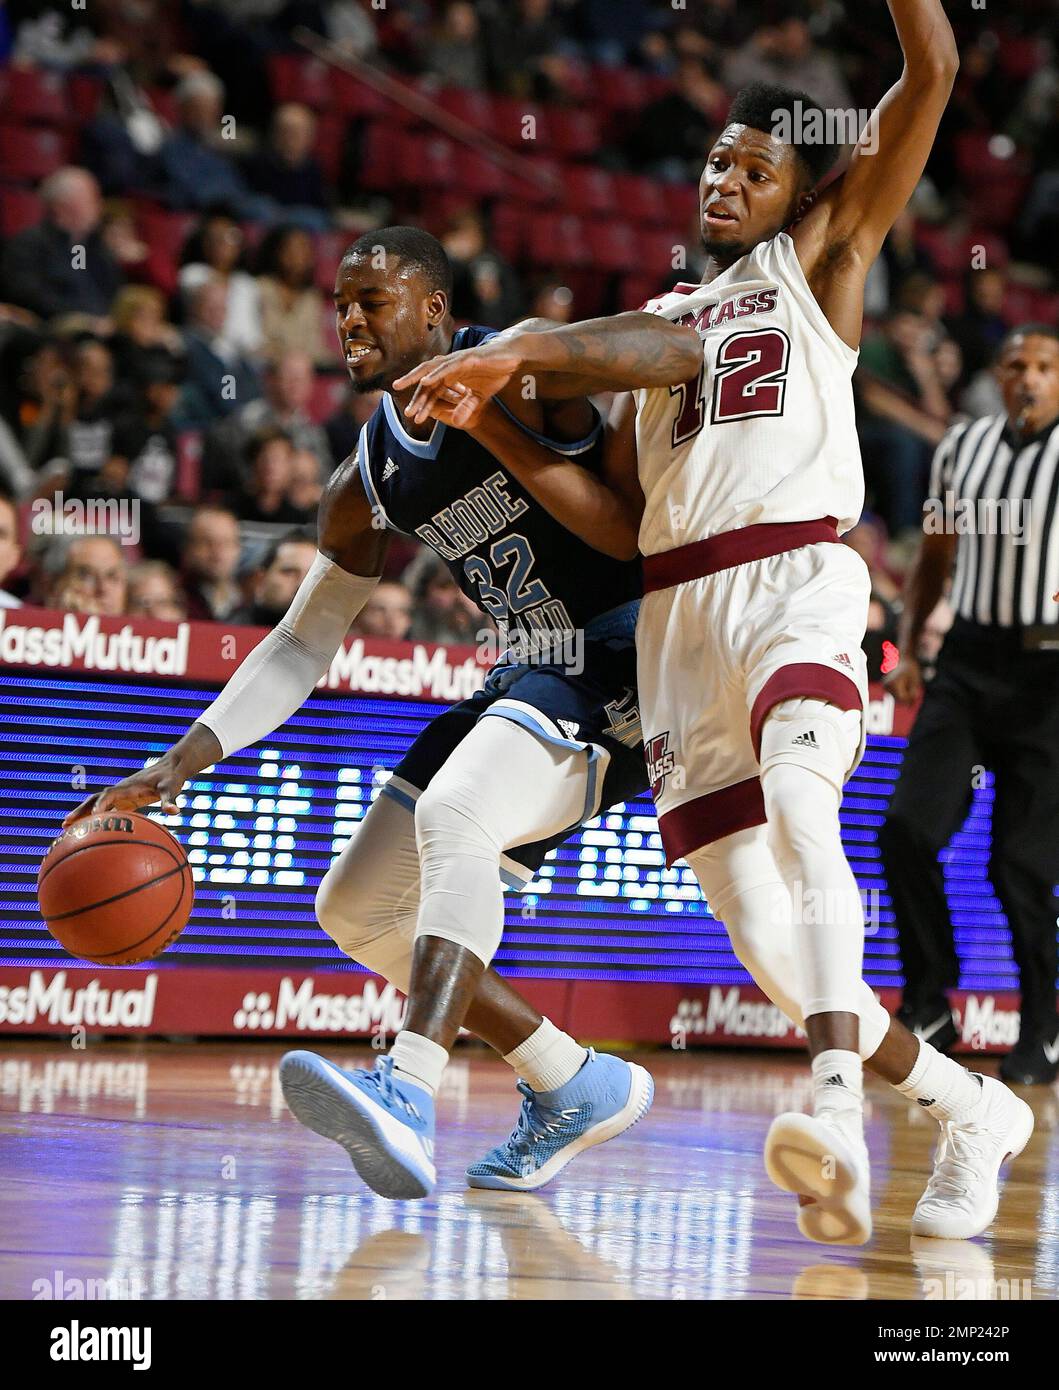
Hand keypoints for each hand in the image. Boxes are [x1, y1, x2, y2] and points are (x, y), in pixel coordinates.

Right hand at [63, 758, 187, 827]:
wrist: (169, 768)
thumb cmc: (170, 778)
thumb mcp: (171, 787)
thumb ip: (170, 799)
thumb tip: (174, 812)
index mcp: (128, 787)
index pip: (109, 795)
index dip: (101, 804)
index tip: (94, 816)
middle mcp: (120, 790)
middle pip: (95, 799)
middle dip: (81, 811)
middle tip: (65, 824)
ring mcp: (120, 795)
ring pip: (96, 804)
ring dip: (82, 814)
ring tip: (65, 828)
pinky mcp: (124, 800)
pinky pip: (106, 809)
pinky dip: (95, 818)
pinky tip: (89, 832)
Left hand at [394, 342, 523, 426]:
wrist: (511, 356)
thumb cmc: (495, 372)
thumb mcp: (479, 396)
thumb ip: (467, 407)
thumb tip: (458, 424)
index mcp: (451, 375)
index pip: (432, 391)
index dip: (423, 403)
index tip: (414, 417)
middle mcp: (449, 367)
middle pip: (426, 381)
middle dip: (415, 395)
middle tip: (406, 412)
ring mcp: (456, 361)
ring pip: (431, 371)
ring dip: (416, 379)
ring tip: (401, 386)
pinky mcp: (465, 359)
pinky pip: (447, 367)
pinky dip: (436, 374)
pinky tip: (425, 381)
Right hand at [883, 654, 922, 703]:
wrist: (905, 659)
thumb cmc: (912, 670)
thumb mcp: (916, 683)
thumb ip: (913, 696)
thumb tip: (909, 707)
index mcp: (893, 683)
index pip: (902, 699)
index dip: (911, 698)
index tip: (916, 693)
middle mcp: (886, 685)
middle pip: (899, 700)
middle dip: (908, 696)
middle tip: (913, 687)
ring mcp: (884, 685)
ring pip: (897, 698)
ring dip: (905, 694)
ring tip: (908, 684)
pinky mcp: (885, 686)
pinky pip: (895, 695)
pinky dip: (901, 692)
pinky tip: (903, 684)